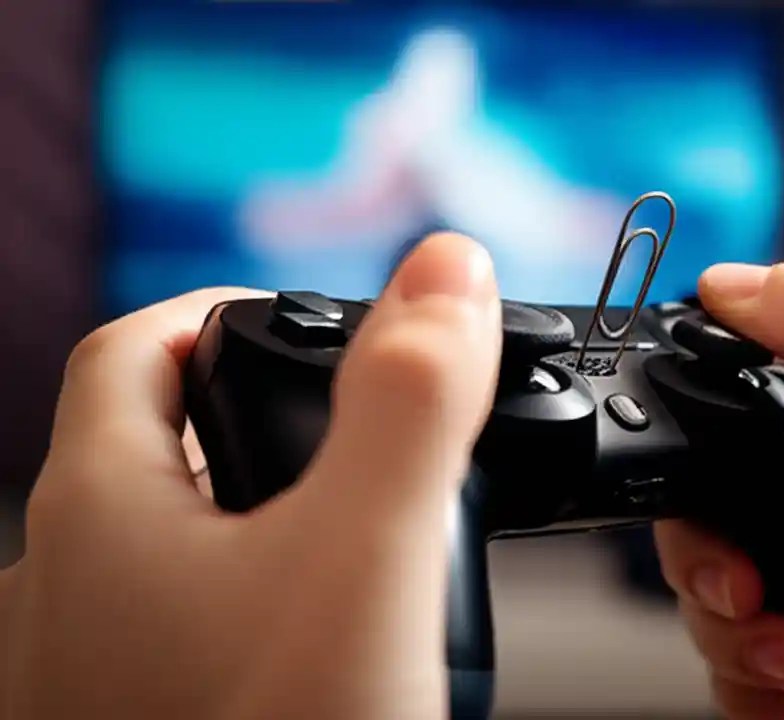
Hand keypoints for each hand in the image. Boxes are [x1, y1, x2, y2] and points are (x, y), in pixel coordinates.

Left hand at [0, 233, 500, 718]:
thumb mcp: (364, 560)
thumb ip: (408, 405)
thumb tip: (447, 269)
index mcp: (97, 513)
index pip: (133, 348)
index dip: (223, 308)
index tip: (308, 320)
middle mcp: (61, 588)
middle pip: (152, 447)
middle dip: (259, 419)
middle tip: (358, 431)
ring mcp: (82, 668)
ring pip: (170, 546)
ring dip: (259, 515)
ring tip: (357, 532)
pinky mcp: (127, 719)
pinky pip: (180, 627)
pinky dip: (252, 601)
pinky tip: (318, 639)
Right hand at [655, 259, 783, 718]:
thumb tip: (725, 283)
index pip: (723, 425)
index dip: (688, 461)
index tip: (703, 504)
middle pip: (702, 528)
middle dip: (705, 572)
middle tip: (750, 596)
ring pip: (712, 610)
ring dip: (732, 643)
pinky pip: (747, 677)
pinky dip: (753, 690)